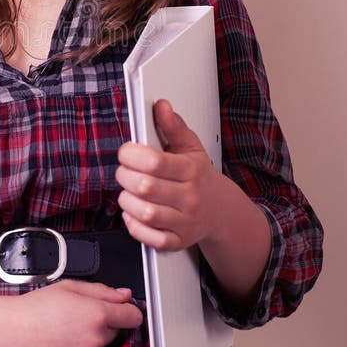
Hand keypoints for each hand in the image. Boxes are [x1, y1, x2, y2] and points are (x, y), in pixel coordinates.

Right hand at [0, 279, 142, 346]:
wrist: (8, 331)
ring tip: (63, 334)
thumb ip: (102, 291)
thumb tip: (125, 296)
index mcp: (97, 314)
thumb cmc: (35, 307)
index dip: (127, 313)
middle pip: (115, 334)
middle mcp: (95, 340)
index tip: (122, 314)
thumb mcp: (69, 287)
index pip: (133, 317)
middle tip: (77, 320)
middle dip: (102, 326)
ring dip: (89, 344)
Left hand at [116, 99, 221, 250]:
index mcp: (191, 170)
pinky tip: (134, 213)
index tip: (126, 151)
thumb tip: (161, 106)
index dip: (131, 154)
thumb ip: (174, 126)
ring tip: (128, 191)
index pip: (154, 162)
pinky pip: (150, 238)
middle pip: (144, 187)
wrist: (221, 211)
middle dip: (124, 176)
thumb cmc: (200, 177)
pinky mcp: (178, 240)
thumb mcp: (191, 147)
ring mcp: (184, 221)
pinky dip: (135, 225)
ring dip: (127, 200)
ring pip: (145, 213)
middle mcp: (189, 197)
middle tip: (124, 171)